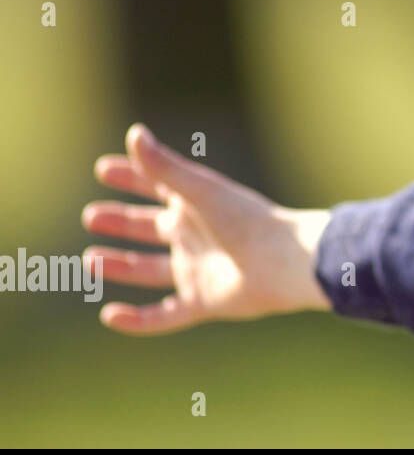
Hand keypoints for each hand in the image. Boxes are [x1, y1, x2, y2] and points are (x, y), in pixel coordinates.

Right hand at [82, 123, 332, 335]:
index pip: (158, 187)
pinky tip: (111, 315)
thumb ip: (164, 166)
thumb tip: (133, 133)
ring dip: (121, 266)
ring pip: (150, 270)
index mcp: (197, 206)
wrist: (282, 261)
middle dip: (122, 222)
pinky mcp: (204, 302)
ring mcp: (198, 270)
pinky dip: (138, 320)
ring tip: (90, 260)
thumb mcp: (198, 190)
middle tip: (92, 215)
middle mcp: (196, 237)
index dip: (132, 176)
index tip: (103, 168)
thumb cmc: (245, 219)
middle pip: (151, 228)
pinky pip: (164, 316)